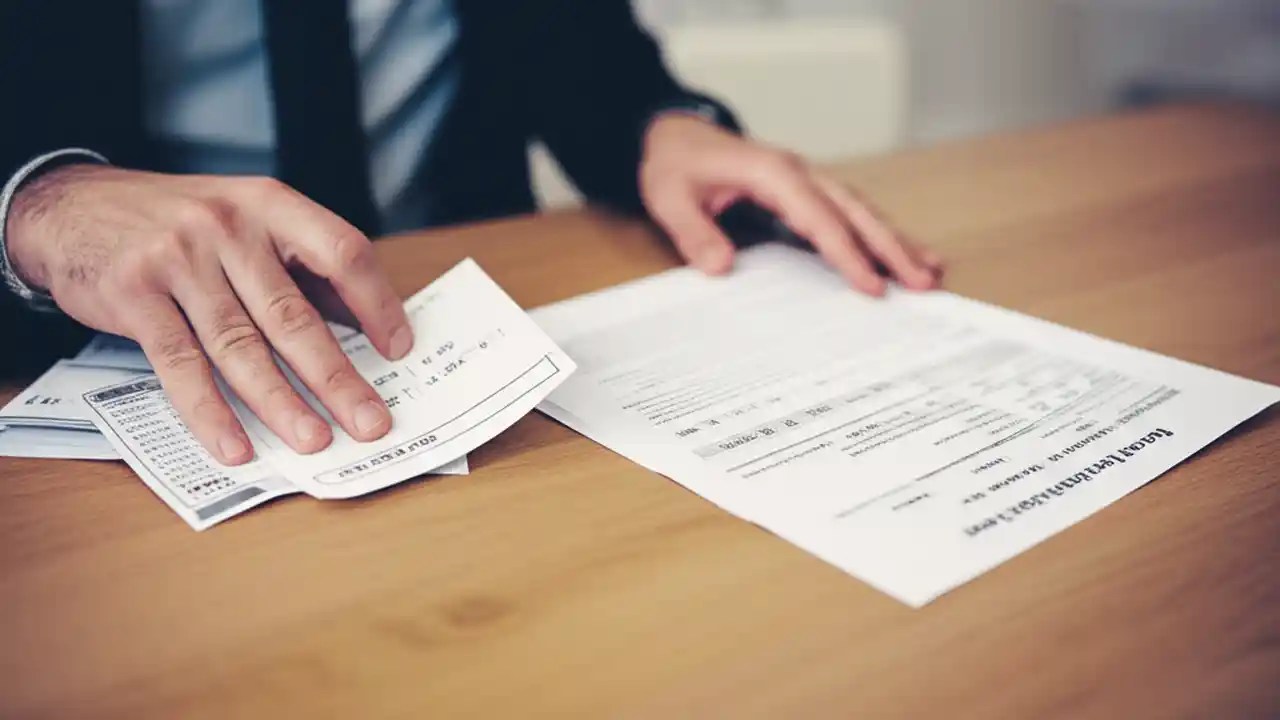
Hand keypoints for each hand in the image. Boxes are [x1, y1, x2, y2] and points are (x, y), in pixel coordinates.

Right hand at [7, 165, 412, 464]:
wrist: (73, 206)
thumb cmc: (178, 223)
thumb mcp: (246, 221)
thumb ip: (302, 269)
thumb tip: (369, 326)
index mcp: (270, 205)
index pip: (342, 251)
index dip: (376, 303)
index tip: (399, 350)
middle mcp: (228, 226)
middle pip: (294, 314)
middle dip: (337, 377)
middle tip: (371, 421)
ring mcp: (178, 259)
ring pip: (241, 345)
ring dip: (281, 402)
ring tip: (315, 441)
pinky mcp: (135, 294)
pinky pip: (181, 364)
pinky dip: (210, 411)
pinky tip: (236, 444)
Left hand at [639, 114, 942, 294]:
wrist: (674, 134)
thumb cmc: (674, 165)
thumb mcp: (670, 199)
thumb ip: (695, 233)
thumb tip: (721, 267)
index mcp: (771, 173)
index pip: (818, 219)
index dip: (846, 254)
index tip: (872, 285)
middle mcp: (798, 172)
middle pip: (855, 212)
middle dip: (892, 248)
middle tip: (926, 281)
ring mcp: (806, 179)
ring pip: (861, 210)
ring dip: (895, 240)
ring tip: (931, 272)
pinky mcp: (804, 190)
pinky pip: (848, 212)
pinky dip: (877, 233)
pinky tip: (900, 254)